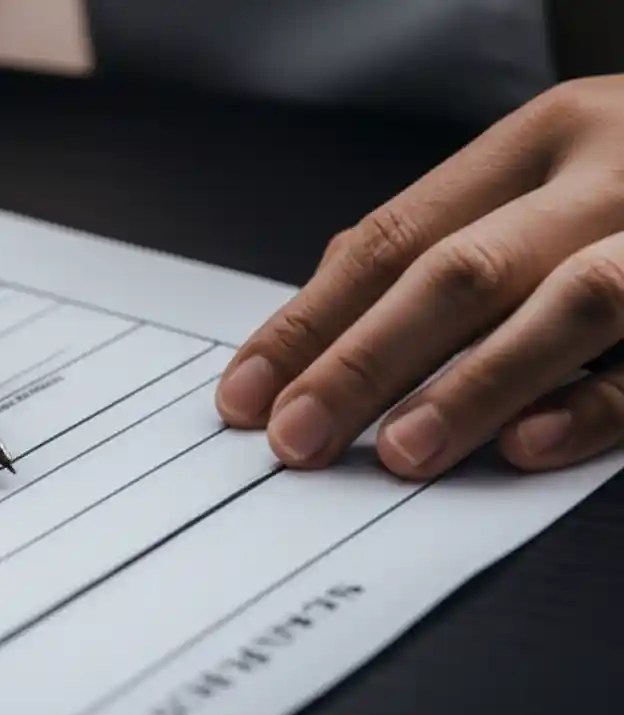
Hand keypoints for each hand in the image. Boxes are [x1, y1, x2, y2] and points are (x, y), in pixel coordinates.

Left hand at [217, 75, 623, 478]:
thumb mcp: (552, 185)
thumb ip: (455, 246)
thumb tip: (319, 336)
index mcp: (541, 139)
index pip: (392, 237)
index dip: (310, 321)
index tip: (248, 393)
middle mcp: (608, 172)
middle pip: (458, 269)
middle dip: (362, 361)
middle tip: (296, 439)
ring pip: (565, 304)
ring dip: (472, 386)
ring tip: (400, 454)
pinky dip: (592, 407)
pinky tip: (527, 447)